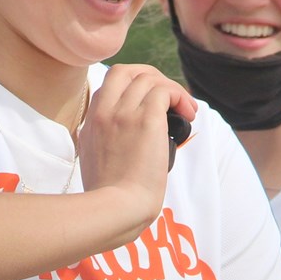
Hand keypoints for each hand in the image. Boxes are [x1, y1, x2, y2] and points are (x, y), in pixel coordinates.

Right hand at [76, 65, 196, 235]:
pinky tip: (188, 113)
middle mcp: (104, 112)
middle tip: (169, 98)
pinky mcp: (146, 120)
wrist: (117, 208)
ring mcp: (123, 113)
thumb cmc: (110, 196)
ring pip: (148, 78)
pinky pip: (164, 91)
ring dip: (172, 89)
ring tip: (186, 110)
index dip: (133, 87)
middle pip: (125, 71)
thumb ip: (102, 141)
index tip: (149, 103)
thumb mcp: (93, 160)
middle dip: (151, 76)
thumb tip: (122, 138)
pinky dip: (179, 96)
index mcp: (91, 122)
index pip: (109, 85)